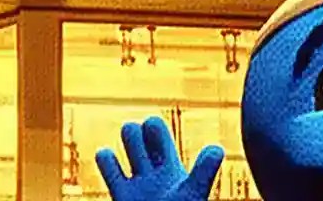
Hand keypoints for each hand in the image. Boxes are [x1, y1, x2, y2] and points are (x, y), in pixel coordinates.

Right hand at [95, 116, 224, 200]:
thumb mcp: (194, 193)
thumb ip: (205, 171)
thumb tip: (217, 147)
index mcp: (172, 167)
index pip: (156, 129)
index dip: (151, 127)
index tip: (155, 143)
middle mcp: (154, 171)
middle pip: (138, 131)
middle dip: (135, 132)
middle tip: (143, 155)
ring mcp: (137, 183)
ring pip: (125, 143)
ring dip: (124, 144)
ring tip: (134, 163)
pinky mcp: (122, 197)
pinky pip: (107, 164)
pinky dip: (105, 158)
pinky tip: (111, 164)